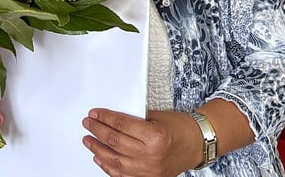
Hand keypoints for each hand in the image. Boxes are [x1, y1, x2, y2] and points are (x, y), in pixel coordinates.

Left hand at [81, 108, 202, 176]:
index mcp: (155, 137)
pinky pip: (122, 175)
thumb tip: (109, 118)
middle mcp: (151, 156)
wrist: (196, 145)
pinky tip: (99, 157)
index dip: (105, 118)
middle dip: (97, 131)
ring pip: (115, 160)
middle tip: (88, 124)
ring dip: (97, 149)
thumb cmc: (179, 128)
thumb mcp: (157, 117)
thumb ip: (134, 120)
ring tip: (88, 140)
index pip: (121, 125)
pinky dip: (108, 166)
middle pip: (115, 142)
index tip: (95, 114)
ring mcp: (149, 171)